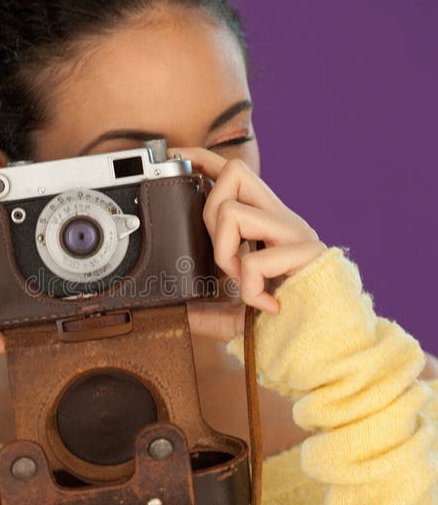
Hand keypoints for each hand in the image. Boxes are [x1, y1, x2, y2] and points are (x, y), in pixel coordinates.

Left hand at [168, 147, 327, 341]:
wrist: (329, 348)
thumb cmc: (288, 326)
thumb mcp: (235, 316)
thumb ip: (207, 310)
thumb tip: (177, 310)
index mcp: (267, 225)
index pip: (237, 176)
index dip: (205, 159)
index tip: (179, 157)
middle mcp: (283, 220)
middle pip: (236, 171)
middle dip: (210, 211)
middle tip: (223, 257)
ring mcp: (296, 233)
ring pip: (233, 211)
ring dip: (224, 254)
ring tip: (242, 285)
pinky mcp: (308, 252)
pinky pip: (254, 260)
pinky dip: (249, 290)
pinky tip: (266, 307)